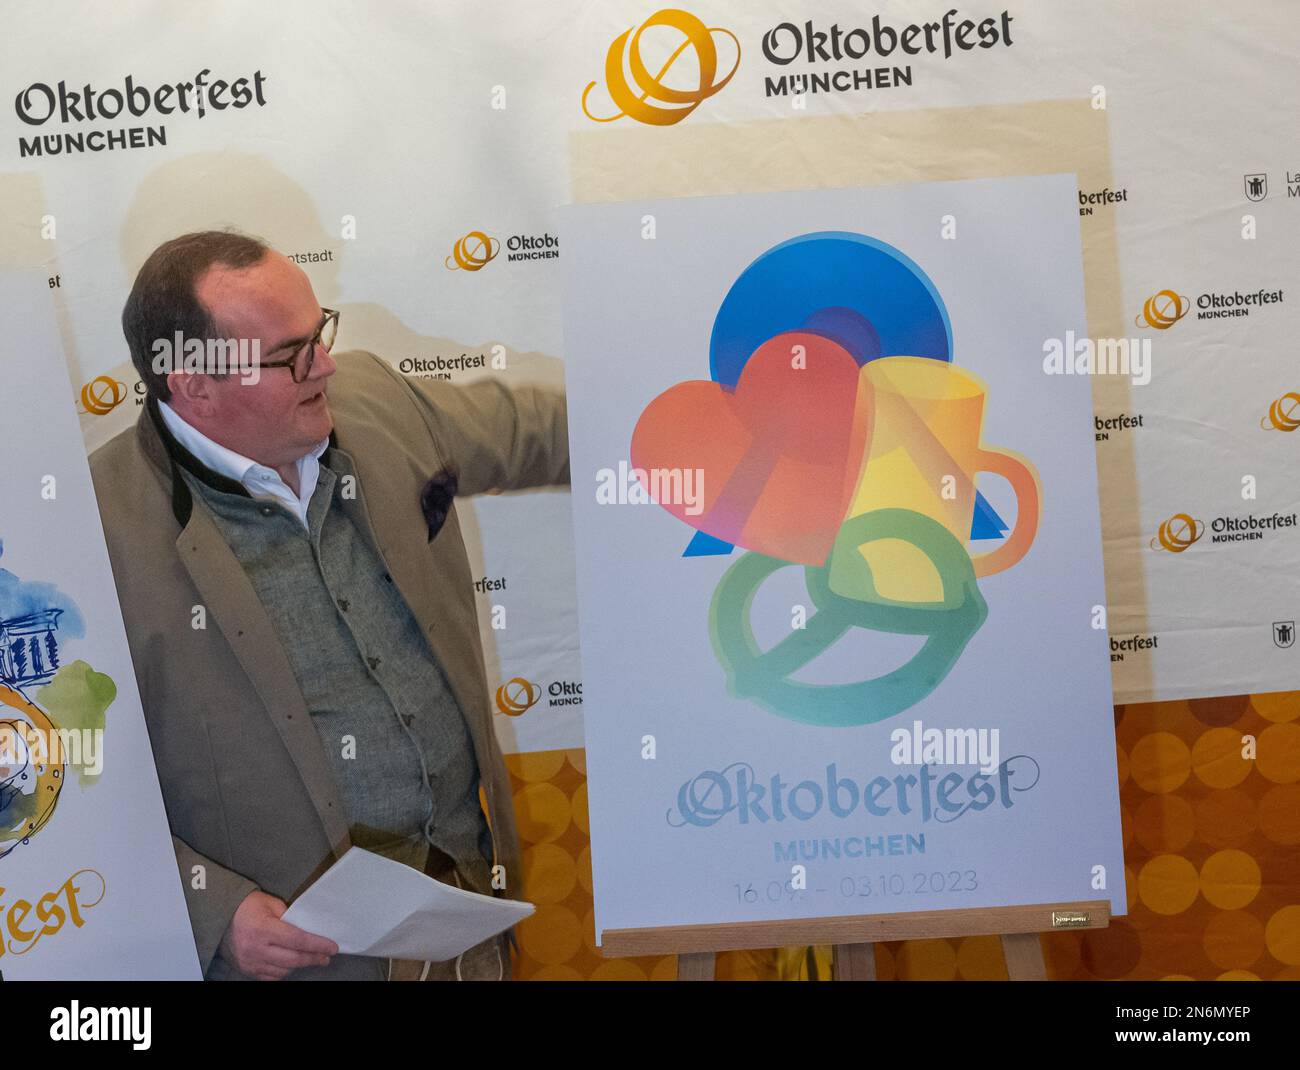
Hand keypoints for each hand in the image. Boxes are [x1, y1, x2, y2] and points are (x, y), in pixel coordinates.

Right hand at [217, 890, 338, 980]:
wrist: (218, 918)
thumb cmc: (247, 906)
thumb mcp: (270, 903)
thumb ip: (289, 916)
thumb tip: (307, 928)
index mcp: (264, 929)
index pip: (298, 940)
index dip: (317, 945)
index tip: (332, 947)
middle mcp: (257, 949)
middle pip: (293, 959)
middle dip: (313, 958)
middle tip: (326, 957)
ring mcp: (250, 962)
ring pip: (283, 970)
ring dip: (300, 966)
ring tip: (311, 959)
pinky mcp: (246, 970)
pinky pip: (270, 977)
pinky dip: (284, 972)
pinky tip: (292, 966)